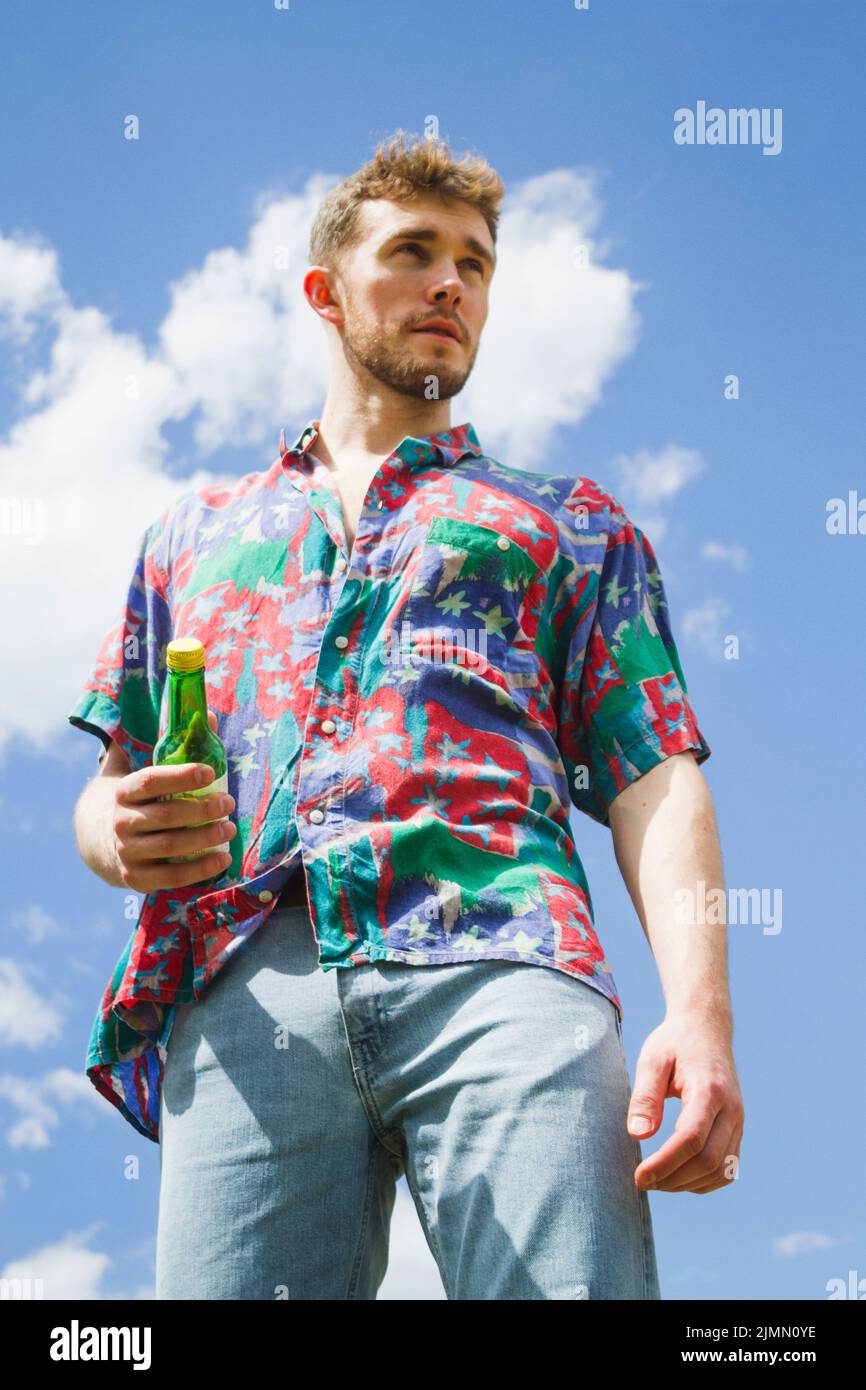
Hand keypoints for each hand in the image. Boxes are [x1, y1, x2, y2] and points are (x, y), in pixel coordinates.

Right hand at [112, 709, 235, 890]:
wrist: (103, 839)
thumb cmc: (139, 799)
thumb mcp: (145, 771)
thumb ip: (171, 743)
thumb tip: (206, 714)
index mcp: (124, 791)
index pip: (150, 781)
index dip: (180, 776)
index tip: (210, 771)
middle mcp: (122, 822)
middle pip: (165, 816)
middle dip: (202, 809)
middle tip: (229, 803)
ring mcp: (127, 852)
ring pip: (170, 847)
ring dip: (205, 838)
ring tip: (230, 828)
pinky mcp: (136, 879)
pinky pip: (171, 877)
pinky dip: (200, 870)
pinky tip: (223, 858)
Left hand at [626, 1012, 743, 1194]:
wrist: (707, 1029)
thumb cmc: (675, 1042)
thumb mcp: (652, 1060)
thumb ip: (645, 1096)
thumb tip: (638, 1136)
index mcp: (709, 1089)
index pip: (691, 1138)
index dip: (664, 1164)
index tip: (639, 1177)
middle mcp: (731, 1109)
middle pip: (708, 1160)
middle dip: (673, 1179)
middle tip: (642, 1181)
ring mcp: (739, 1122)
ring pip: (720, 1170)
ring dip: (687, 1184)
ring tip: (657, 1181)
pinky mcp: (738, 1130)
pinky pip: (727, 1168)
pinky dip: (704, 1181)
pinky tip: (678, 1177)